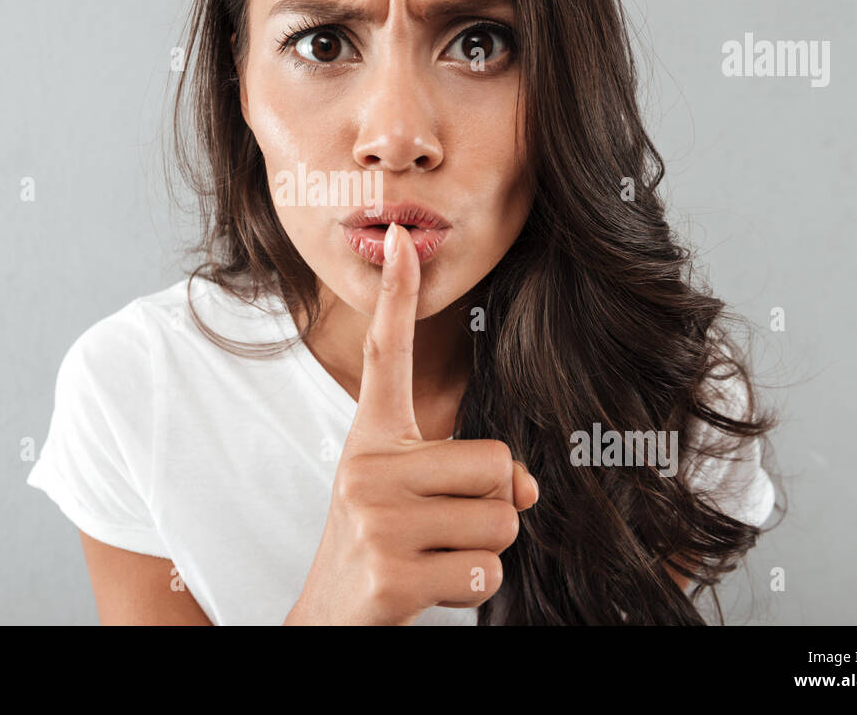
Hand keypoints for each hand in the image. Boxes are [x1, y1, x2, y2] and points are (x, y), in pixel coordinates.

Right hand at [287, 221, 539, 624]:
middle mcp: (366, 467)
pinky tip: (427, 587)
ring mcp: (375, 520)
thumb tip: (527, 491)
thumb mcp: (411, 498)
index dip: (397, 296)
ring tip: (432, 557)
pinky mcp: (391, 573)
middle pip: (496, 462)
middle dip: (491, 505)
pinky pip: (485, 571)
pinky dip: (471, 586)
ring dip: (483, 550)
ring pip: (499, 521)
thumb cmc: (380, 546)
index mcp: (371, 438)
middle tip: (440, 528)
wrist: (328, 616)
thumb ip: (469, 475)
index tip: (402, 239)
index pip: (386, 354)